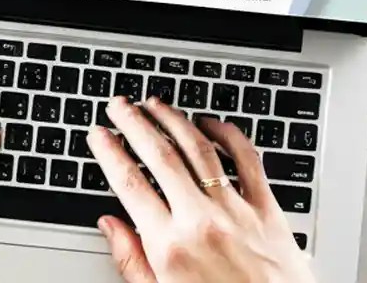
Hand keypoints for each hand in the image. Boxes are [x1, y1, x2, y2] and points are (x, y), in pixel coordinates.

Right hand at [89, 96, 315, 282]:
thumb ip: (132, 261)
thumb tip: (109, 225)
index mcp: (171, 247)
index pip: (129, 184)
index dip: (109, 152)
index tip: (99, 134)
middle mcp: (201, 222)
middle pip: (160, 156)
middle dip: (134, 124)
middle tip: (120, 106)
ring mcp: (236, 212)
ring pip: (199, 149)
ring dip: (173, 120)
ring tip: (156, 104)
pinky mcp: (268, 211)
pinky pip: (247, 160)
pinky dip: (228, 134)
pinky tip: (210, 123)